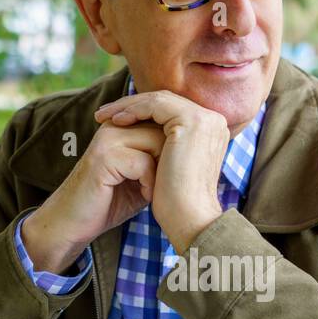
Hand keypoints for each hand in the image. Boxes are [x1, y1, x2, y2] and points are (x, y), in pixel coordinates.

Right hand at [20, 120, 164, 272]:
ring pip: (157, 142)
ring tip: (153, 191)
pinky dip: (150, 183)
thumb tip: (197, 150)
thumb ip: (162, 158)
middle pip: (165, 128)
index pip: (165, 120)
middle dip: (173, 159)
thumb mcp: (142, 176)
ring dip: (162, 171)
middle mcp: (115, 127)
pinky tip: (145, 196)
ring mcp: (108, 140)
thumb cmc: (110, 201)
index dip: (178, 148)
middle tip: (166, 184)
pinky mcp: (104, 157)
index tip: (176, 174)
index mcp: (124, 126)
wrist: (73, 222)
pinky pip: (144, 162)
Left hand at [95, 90, 228, 252]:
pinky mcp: (192, 121)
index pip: (171, 110)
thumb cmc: (176, 200)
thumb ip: (165, 144)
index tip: (116, 118)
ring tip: (104, 117)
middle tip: (104, 114)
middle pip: (165, 102)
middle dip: (132, 105)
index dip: (142, 111)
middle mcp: (213, 120)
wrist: (188, 218)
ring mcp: (205, 118)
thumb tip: (141, 132)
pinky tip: (116, 121)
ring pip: (159, 100)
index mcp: (211, 130)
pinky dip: (134, 110)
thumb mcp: (171, 164)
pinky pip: (156, 106)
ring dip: (129, 106)